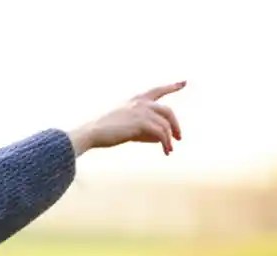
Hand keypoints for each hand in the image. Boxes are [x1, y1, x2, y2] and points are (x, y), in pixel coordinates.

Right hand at [69, 82, 185, 155]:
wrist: (92, 132)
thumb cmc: (106, 131)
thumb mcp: (127, 125)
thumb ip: (144, 128)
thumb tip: (160, 138)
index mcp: (136, 99)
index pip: (158, 90)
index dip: (172, 86)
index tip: (184, 82)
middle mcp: (141, 102)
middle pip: (168, 111)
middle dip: (176, 125)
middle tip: (179, 137)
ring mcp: (142, 111)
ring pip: (165, 125)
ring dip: (169, 139)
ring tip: (169, 150)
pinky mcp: (141, 122)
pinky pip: (161, 133)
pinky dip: (165, 143)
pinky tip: (166, 151)